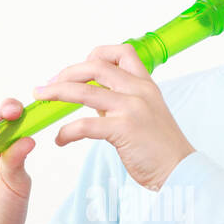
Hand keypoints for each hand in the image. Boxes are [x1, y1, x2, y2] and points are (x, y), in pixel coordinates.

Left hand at [33, 44, 194, 190]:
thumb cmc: (160, 148)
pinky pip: (84, 125)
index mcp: (146, 85)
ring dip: (57, 92)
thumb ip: (120, 102)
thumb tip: (92, 96)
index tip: (77, 70)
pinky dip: (67, 131)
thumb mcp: (145, 114)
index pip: (121, 52)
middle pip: (95, 66)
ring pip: (85, 91)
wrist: (181, 171)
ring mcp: (132, 109)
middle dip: (66, 73)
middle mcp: (139, 91)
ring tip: (41, 98)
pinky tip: (61, 139)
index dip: (95, 55)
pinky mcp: (124, 130)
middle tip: (49, 85)